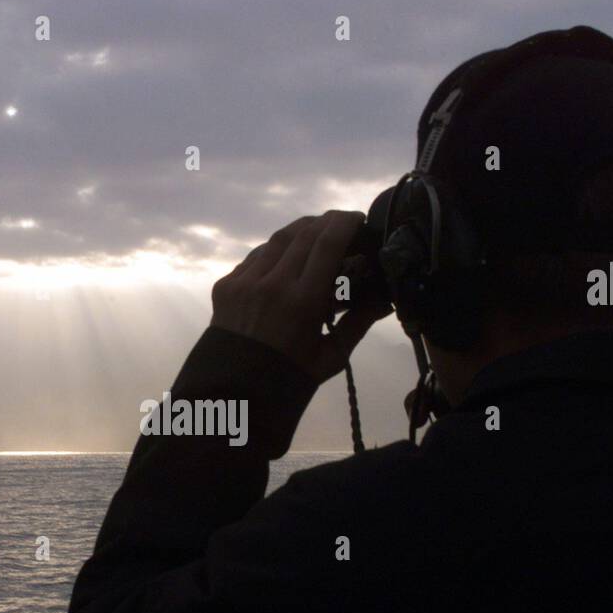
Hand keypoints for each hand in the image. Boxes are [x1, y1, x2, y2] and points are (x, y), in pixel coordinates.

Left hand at [211, 210, 392, 382]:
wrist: (234, 394)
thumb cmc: (289, 379)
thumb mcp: (331, 356)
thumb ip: (359, 323)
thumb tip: (385, 299)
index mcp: (302, 302)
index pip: (327, 243)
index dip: (345, 223)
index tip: (358, 219)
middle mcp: (272, 285)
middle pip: (304, 233)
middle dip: (326, 222)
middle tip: (341, 223)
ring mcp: (245, 283)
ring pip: (278, 240)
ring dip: (300, 231)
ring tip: (315, 234)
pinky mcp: (226, 286)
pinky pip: (255, 257)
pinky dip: (275, 252)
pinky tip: (286, 260)